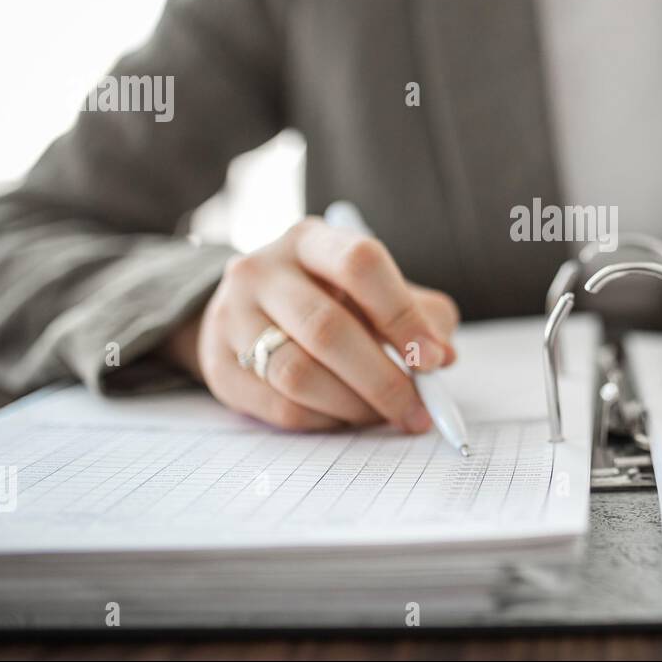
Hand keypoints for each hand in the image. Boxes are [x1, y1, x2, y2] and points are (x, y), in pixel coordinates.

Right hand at [163, 218, 459, 430]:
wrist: (245, 310)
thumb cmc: (329, 298)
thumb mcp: (374, 289)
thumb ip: (419, 314)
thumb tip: (442, 356)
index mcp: (310, 240)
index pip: (359, 264)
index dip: (401, 315)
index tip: (433, 360)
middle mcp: (262, 271)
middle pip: (327, 328)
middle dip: (383, 379)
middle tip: (418, 410)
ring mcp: (232, 317)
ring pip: (299, 375)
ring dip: (354, 406)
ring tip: (384, 414)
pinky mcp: (219, 366)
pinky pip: (279, 408)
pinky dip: (326, 421)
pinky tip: (346, 417)